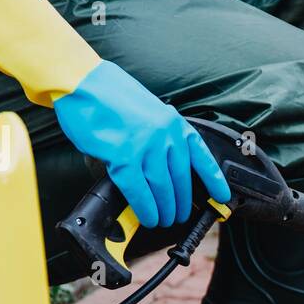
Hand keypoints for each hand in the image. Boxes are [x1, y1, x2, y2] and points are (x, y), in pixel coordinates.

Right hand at [53, 61, 230, 228]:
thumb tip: (161, 166)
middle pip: (181, 180)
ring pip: (163, 190)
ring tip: (163, 220)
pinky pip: (140, 192)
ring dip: (164, 210)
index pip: (201, 156)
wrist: (82, 83)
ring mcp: (146, 146)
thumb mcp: (147, 112)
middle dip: (182, 203)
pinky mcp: (124, 157)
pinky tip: (147, 217)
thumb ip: (158, 136)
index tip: (222, 195)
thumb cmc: (109, 96)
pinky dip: (145, 209)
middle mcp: (166, 135)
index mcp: (174, 122)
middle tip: (179, 215)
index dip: (214, 179)